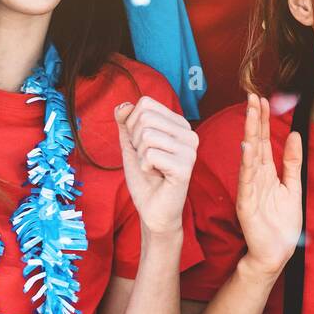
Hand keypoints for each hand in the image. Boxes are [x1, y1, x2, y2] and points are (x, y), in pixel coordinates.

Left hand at [114, 97, 198, 235]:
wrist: (153, 210)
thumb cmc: (145, 178)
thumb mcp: (130, 145)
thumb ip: (125, 122)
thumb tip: (123, 104)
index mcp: (179, 125)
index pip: (146, 103)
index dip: (132, 124)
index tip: (141, 145)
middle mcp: (189, 134)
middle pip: (146, 117)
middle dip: (135, 140)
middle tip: (147, 158)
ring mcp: (190, 150)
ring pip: (148, 135)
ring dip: (140, 155)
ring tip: (152, 167)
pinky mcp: (185, 167)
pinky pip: (151, 154)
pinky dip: (144, 167)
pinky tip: (156, 175)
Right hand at [235, 93, 303, 277]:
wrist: (275, 252)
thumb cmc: (282, 223)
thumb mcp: (293, 187)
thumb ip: (292, 162)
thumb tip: (294, 134)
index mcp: (266, 173)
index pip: (263, 141)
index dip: (262, 121)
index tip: (263, 100)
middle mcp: (255, 177)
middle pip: (254, 143)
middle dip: (254, 120)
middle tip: (254, 97)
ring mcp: (249, 189)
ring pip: (249, 157)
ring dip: (250, 134)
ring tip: (251, 114)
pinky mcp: (247, 204)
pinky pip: (247, 181)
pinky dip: (247, 164)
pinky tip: (248, 148)